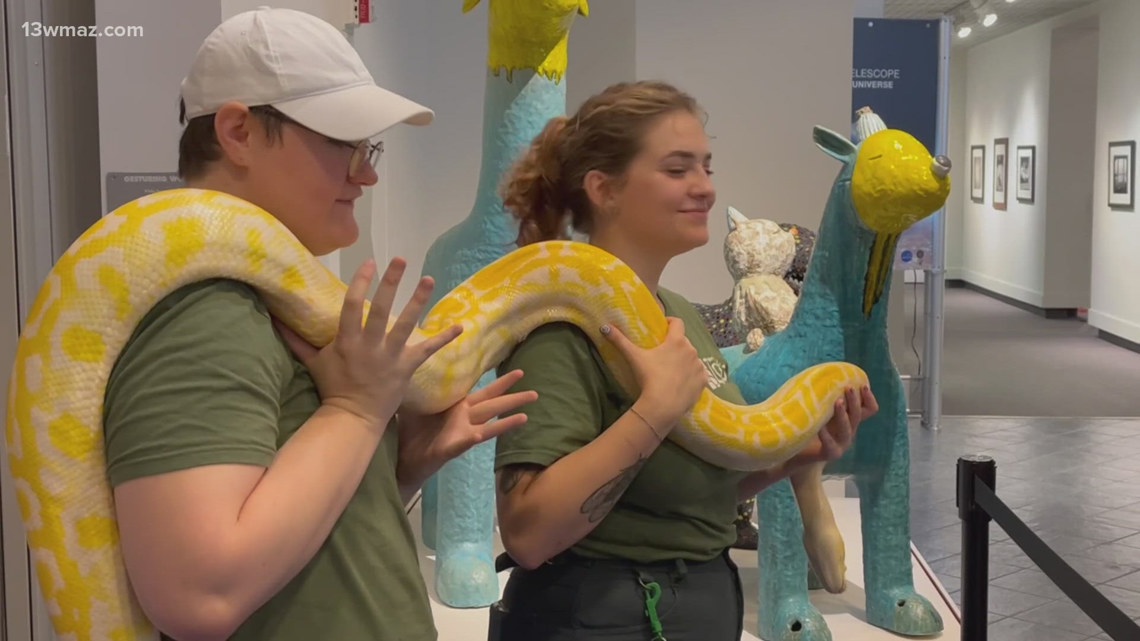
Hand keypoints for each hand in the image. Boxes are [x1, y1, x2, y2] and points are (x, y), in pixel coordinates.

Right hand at [274, 258, 462, 430]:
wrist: (352, 418)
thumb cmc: (332, 387)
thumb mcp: (312, 362)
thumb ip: (295, 340)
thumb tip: (274, 319)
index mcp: (347, 340)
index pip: (352, 304)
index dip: (361, 282)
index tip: (370, 262)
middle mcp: (369, 345)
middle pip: (380, 308)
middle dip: (390, 282)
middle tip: (400, 259)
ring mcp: (389, 356)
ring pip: (406, 324)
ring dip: (418, 300)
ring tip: (429, 279)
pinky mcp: (406, 368)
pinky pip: (427, 351)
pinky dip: (444, 339)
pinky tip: (460, 325)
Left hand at [395, 370, 538, 487]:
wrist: (403, 458)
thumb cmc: (413, 431)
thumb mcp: (420, 403)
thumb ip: (427, 386)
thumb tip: (426, 362)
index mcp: (459, 407)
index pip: (485, 392)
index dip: (502, 383)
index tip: (519, 373)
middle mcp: (465, 420)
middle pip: (494, 407)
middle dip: (514, 399)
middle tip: (536, 392)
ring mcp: (460, 435)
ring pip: (487, 426)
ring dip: (506, 422)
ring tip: (525, 417)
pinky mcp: (449, 449)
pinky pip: (461, 443)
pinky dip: (470, 438)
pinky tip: (479, 434)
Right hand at [600, 317, 707, 432]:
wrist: (663, 406)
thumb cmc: (649, 378)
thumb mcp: (634, 357)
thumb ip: (619, 340)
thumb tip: (603, 327)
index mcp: (677, 341)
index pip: (677, 323)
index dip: (670, 322)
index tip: (663, 327)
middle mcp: (692, 350)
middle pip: (684, 342)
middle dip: (675, 346)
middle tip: (663, 355)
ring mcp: (699, 366)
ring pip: (692, 359)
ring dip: (685, 361)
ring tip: (672, 372)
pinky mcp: (704, 381)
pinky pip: (699, 374)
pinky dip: (692, 376)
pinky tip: (682, 383)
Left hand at [791, 386, 877, 465]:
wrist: (795, 454)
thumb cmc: (806, 428)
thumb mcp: (818, 409)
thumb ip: (822, 396)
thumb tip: (818, 372)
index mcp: (848, 419)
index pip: (868, 409)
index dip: (868, 398)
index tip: (863, 384)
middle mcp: (848, 431)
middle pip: (858, 415)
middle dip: (854, 401)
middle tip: (849, 388)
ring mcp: (841, 444)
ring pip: (848, 429)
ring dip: (843, 415)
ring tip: (837, 402)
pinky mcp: (831, 454)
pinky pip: (832, 444)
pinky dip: (826, 435)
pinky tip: (821, 427)